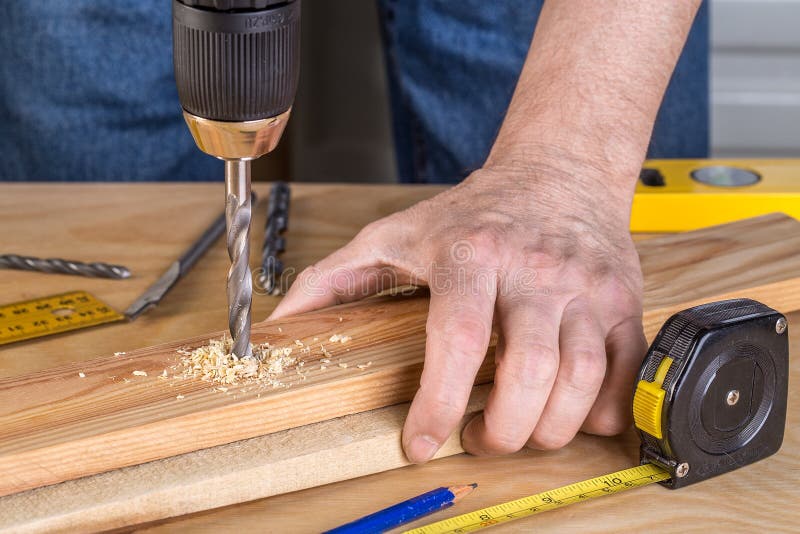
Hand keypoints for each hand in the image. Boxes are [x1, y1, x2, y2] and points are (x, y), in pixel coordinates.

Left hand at [269, 160, 646, 461]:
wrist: (559, 172)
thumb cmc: (474, 212)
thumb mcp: (394, 233)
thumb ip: (335, 278)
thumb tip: (283, 327)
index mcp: (471, 254)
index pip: (457, 337)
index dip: (437, 401)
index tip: (421, 442)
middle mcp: (533, 270)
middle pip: (530, 369)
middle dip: (501, 429)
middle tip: (477, 437)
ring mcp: (584, 286)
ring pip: (582, 377)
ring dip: (549, 427)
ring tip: (519, 428)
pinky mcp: (622, 299)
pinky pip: (624, 371)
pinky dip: (604, 409)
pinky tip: (573, 410)